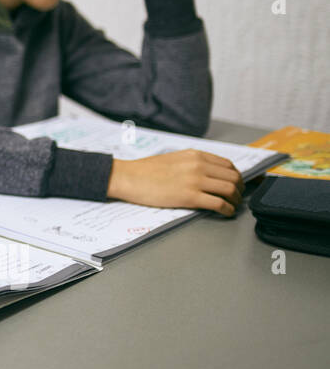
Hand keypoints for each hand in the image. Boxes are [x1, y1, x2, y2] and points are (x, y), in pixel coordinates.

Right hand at [107, 149, 242, 215]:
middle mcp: (198, 165)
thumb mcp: (174, 158)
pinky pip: (219, 204)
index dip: (237, 177)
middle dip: (240, 189)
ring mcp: (195, 181)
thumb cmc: (146, 170)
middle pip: (233, 177)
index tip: (236, 184)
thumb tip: (208, 174)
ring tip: (232, 206)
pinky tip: (226, 213)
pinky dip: (228, 210)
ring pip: (230, 190)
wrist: (129, 177)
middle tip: (237, 197)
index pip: (228, 165)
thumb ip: (193, 163)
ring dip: (235, 200)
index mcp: (195, 155)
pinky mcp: (190, 197)